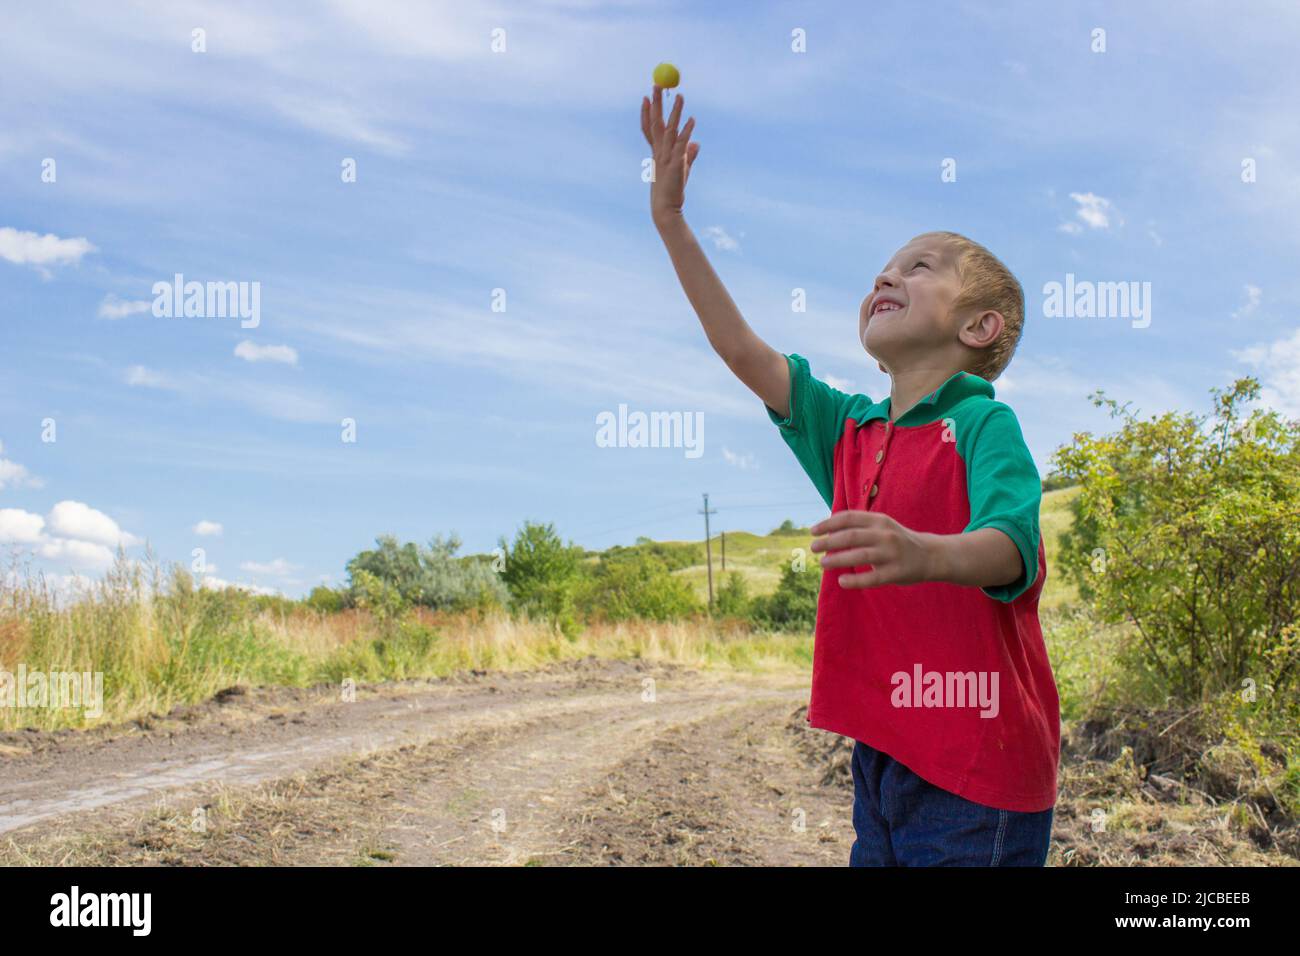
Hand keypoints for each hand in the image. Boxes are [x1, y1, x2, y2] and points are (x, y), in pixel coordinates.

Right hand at [641, 85, 698, 224]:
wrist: (666, 209)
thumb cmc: (671, 191)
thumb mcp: (681, 169)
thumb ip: (688, 154)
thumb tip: (696, 143)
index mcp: (656, 152)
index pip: (648, 128)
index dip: (646, 112)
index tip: (645, 96)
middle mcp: (658, 152)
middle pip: (655, 123)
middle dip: (655, 103)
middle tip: (656, 84)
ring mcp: (666, 157)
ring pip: (669, 129)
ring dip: (675, 112)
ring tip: (681, 96)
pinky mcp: (676, 164)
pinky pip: (681, 144)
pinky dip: (687, 132)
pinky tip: (692, 120)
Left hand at [810, 510, 937, 588]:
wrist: (931, 555)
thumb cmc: (897, 540)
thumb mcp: (882, 526)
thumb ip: (860, 526)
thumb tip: (826, 531)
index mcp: (879, 520)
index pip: (849, 518)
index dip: (828, 523)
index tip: (813, 531)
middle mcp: (885, 534)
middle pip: (851, 536)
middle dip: (829, 541)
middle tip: (813, 547)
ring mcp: (891, 553)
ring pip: (859, 555)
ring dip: (838, 559)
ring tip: (823, 563)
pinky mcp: (896, 572)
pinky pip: (872, 578)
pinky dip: (855, 580)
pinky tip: (841, 581)